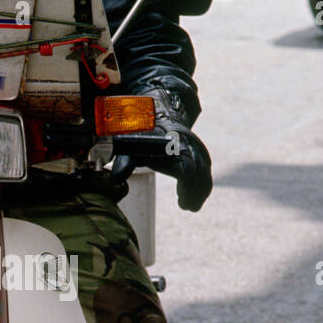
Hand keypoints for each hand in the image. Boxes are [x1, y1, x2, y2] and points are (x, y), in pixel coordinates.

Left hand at [112, 85, 211, 212]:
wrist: (158, 115)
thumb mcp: (132, 146)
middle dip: (195, 193)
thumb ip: (125, 162)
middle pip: (200, 175)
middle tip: (187, 207)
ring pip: (205, 174)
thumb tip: (116, 179)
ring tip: (190, 206)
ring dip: (200, 192)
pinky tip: (194, 199)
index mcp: (175, 146)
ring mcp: (197, 149)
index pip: (187, 171)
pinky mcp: (200, 153)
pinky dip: (202, 186)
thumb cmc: (143, 134)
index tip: (182, 203)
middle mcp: (190, 146)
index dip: (187, 189)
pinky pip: (205, 171)